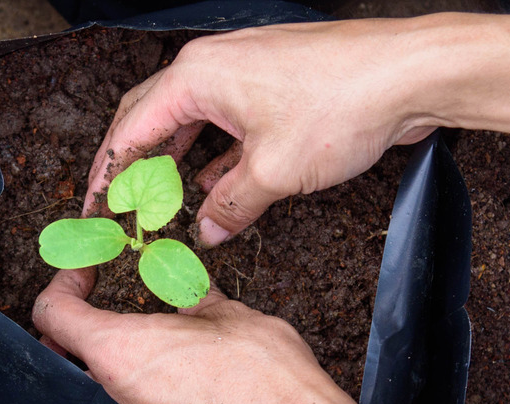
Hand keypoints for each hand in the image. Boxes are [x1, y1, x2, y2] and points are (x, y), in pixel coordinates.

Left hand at [31, 266, 370, 403]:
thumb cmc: (263, 378)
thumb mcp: (225, 314)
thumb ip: (192, 296)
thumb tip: (184, 284)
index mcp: (118, 351)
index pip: (53, 313)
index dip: (62, 283)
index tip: (85, 270)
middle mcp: (112, 390)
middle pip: (64, 348)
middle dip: (75, 317)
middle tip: (98, 292)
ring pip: (93, 376)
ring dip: (105, 347)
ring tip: (139, 321)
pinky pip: (126, 399)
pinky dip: (134, 373)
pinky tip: (167, 358)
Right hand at [84, 19, 440, 246]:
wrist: (414, 72)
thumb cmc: (345, 101)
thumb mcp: (275, 172)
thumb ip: (230, 207)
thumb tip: (207, 231)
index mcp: (196, 77)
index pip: (130, 130)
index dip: (108, 175)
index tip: (95, 207)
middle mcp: (214, 65)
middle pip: (151, 119)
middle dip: (134, 166)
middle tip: (118, 206)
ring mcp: (245, 70)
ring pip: (191, 120)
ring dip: (176, 163)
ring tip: (162, 204)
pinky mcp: (274, 82)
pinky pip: (226, 120)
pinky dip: (214, 154)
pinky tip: (214, 188)